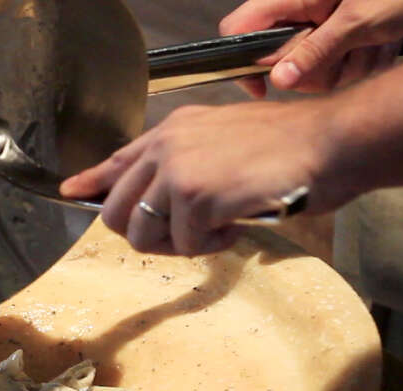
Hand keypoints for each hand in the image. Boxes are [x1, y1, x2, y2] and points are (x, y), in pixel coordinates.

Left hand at [59, 101, 351, 255]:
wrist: (329, 142)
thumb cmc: (289, 148)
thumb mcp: (223, 141)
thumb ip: (185, 162)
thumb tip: (156, 197)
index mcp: (172, 131)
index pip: (117, 160)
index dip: (93, 183)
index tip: (72, 192)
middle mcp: (166, 147)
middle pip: (116, 211)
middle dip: (143, 234)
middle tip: (180, 236)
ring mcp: (177, 171)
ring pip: (144, 235)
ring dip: (180, 244)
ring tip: (216, 227)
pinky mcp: (195, 198)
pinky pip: (186, 245)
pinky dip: (212, 246)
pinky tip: (236, 224)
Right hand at [221, 0, 402, 96]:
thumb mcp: (358, 21)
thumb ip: (316, 52)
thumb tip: (279, 80)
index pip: (237, 31)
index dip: (242, 61)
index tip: (265, 86)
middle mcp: (298, 13)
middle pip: (281, 62)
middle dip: (320, 69)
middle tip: (351, 51)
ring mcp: (319, 26)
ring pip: (315, 70)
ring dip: (350, 65)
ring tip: (377, 41)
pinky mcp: (339, 37)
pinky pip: (339, 67)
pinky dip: (364, 60)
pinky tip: (383, 41)